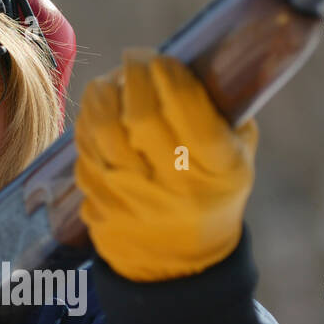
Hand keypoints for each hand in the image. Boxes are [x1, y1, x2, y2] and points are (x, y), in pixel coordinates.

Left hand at [74, 47, 258, 281]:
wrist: (181, 268)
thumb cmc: (212, 196)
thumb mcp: (237, 160)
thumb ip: (224, 113)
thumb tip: (203, 54)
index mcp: (219, 171)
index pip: (190, 113)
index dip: (170, 77)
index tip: (162, 59)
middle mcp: (176, 189)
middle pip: (142, 119)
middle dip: (134, 77)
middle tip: (134, 60)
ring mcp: (134, 203)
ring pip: (103, 135)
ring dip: (102, 97)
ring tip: (111, 84)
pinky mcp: (102, 211)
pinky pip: (85, 157)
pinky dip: (87, 129)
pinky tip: (98, 116)